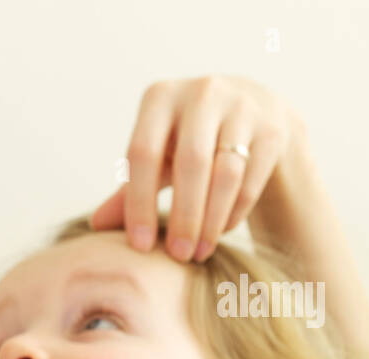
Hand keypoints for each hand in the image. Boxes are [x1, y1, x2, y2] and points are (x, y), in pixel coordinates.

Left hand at [89, 75, 306, 261]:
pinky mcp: (273, 128)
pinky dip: (233, 212)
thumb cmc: (188, 142)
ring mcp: (243, 106)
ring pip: (226, 174)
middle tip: (178, 256)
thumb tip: (95, 225)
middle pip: (191, 163)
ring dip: (211, 220)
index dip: (138, 203)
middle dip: (183, 217)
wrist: (255, 112)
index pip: (143, 153)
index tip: (139, 246)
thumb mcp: (157, 158)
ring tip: (198, 253)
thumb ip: (127, 190)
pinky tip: (219, 232)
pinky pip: (251, 179)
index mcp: (160, 97)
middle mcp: (202, 93)